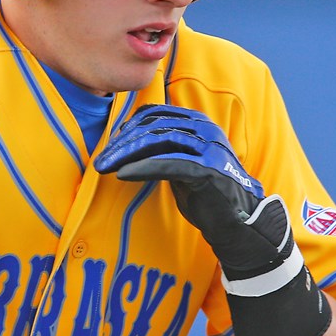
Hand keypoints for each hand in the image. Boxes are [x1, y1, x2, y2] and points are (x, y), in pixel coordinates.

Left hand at [95, 104, 266, 267]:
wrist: (235, 221)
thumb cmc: (204, 192)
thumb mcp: (180, 162)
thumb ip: (161, 147)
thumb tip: (125, 136)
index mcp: (197, 122)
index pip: (155, 114)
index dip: (128, 127)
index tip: (110, 146)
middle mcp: (205, 129)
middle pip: (154, 126)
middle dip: (122, 142)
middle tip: (100, 160)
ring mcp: (208, 147)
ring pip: (159, 140)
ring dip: (127, 153)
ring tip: (106, 167)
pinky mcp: (208, 169)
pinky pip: (169, 163)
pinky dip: (143, 167)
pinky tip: (123, 174)